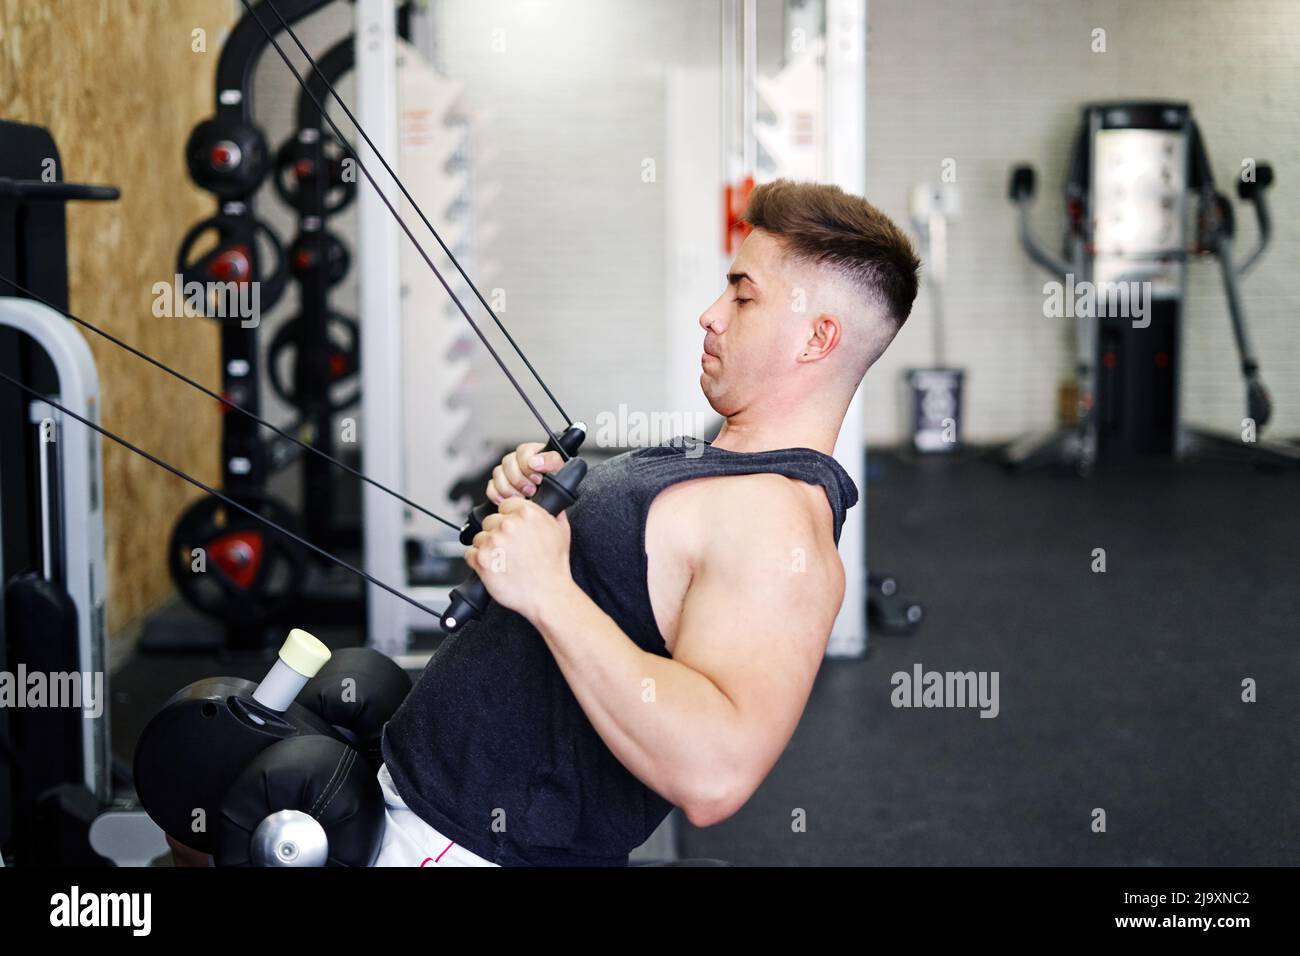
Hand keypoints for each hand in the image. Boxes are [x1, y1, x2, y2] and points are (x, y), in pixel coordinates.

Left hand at [465, 496, 573, 621]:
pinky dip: (478, 561)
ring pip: (479, 537)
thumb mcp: (562, 533)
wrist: (548, 594)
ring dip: (488, 547)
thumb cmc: (555, 567)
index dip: (509, 518)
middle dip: (498, 533)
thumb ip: (554, 515)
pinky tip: (493, 567)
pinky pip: (470, 554)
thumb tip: (553, 507)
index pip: (505, 505)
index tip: (513, 529)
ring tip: (503, 560)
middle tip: (509, 548)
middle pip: (490, 521)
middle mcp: (507, 525)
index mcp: (526, 513)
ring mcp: (492, 542)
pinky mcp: (481, 560)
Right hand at [485, 441, 565, 503]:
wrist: (552, 504)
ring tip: (522, 498)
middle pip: (508, 462)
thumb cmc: (557, 484)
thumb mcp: (560, 470)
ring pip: (498, 474)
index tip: (537, 479)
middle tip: (530, 491)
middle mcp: (518, 461)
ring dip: (509, 488)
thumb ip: (552, 461)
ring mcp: (507, 473)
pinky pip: (491, 487)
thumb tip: (535, 462)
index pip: (522, 451)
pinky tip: (509, 501)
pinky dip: (498, 495)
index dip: (528, 466)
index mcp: (533, 452)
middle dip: (519, 480)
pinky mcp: (499, 486)